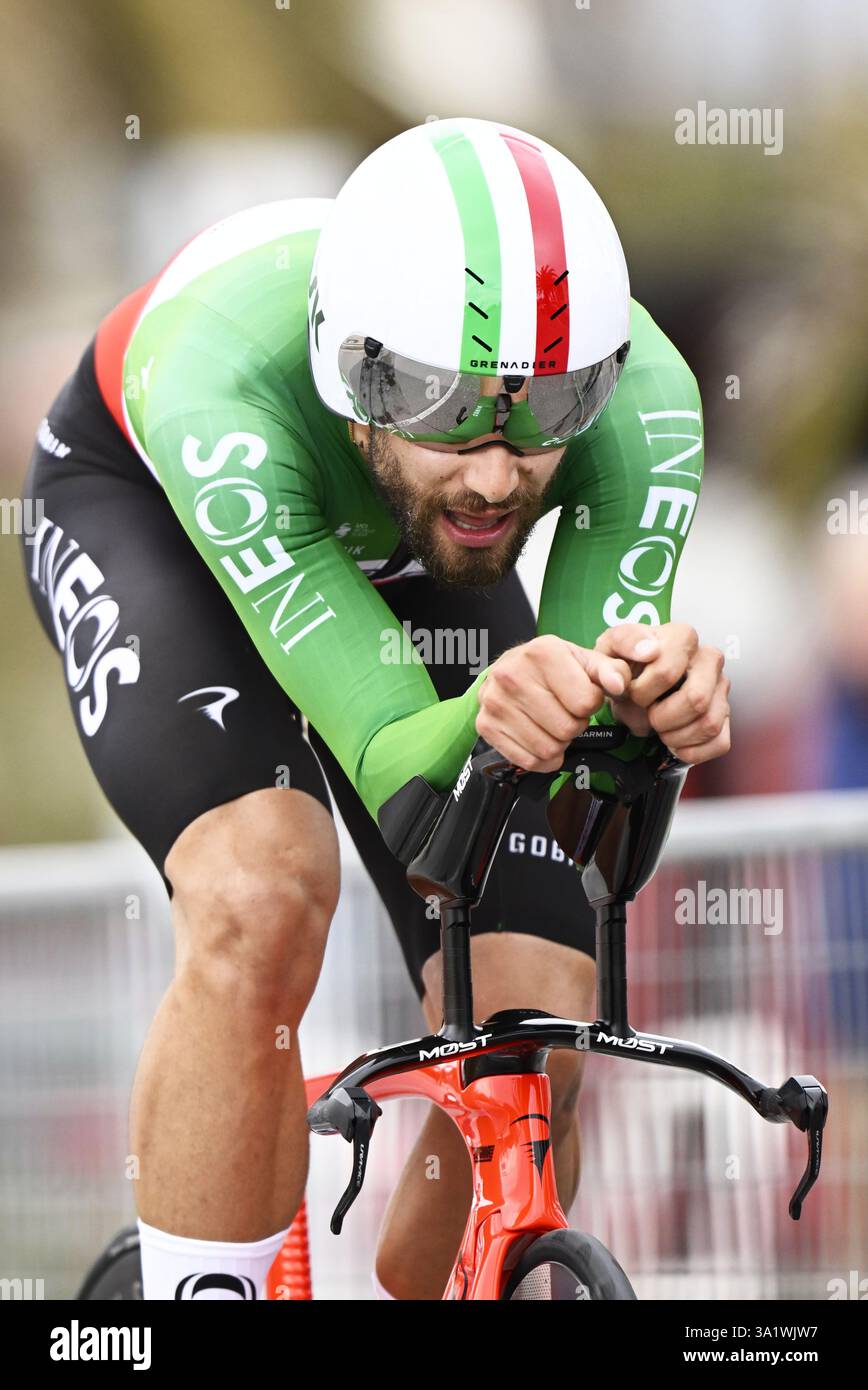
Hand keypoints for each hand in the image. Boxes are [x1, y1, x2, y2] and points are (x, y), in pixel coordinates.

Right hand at [476, 634, 631, 770]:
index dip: (591, 704)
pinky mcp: (486, 725)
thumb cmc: (550, 667)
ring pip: (548, 748)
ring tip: (551, 722)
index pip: (586, 703)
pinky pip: (528, 761)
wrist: (508, 669)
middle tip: (565, 712)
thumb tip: (619, 685)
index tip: (580, 696)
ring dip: (558, 742)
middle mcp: (513, 675)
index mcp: (543, 653)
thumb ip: (611, 670)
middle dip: (574, 725)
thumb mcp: (584, 659)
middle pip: (567, 728)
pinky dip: (541, 757)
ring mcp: (496, 702)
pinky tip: (539, 735)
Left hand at [594, 623, 730, 764]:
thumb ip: (623, 643)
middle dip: (663, 717)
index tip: (633, 692)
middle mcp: (708, 658)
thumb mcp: (611, 646)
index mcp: (683, 637)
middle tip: (648, 714)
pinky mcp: (725, 714)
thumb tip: (648, 651)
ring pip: (709, 724)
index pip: (668, 672)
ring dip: (675, 736)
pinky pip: (720, 743)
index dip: (643, 692)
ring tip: (660, 728)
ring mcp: (720, 687)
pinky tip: (674, 742)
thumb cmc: (624, 664)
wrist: (630, 684)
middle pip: (697, 700)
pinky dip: (691, 751)